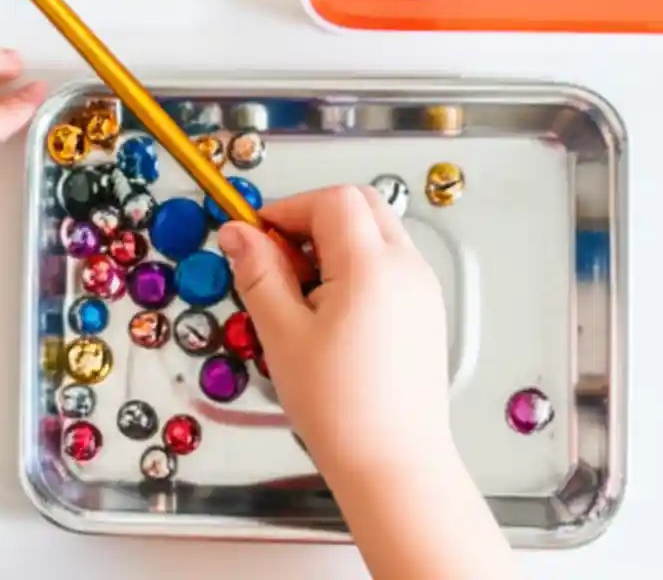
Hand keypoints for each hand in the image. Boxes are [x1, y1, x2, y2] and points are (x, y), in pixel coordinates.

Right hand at [217, 186, 452, 470]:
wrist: (392, 462)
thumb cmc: (335, 404)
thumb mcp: (281, 333)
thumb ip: (258, 272)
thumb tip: (237, 232)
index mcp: (371, 266)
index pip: (331, 200)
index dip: (288, 209)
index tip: (256, 238)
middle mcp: (406, 267)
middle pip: (360, 204)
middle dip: (313, 217)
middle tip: (278, 258)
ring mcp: (422, 288)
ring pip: (378, 232)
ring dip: (336, 241)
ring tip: (302, 293)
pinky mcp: (425, 311)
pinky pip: (391, 264)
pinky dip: (358, 266)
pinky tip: (331, 312)